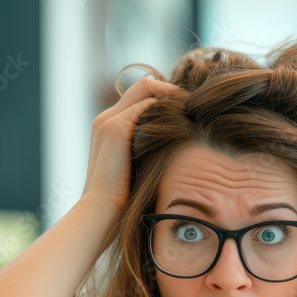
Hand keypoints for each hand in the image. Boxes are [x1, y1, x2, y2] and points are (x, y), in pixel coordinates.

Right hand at [82, 76, 182, 213]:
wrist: (101, 211)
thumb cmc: (122, 199)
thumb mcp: (138, 168)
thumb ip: (149, 151)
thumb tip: (176, 146)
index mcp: (109, 127)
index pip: (140, 97)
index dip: (165, 98)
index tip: (188, 110)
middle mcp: (106, 118)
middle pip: (144, 85)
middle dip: (172, 91)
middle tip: (196, 104)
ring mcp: (108, 120)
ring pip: (147, 87)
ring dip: (172, 95)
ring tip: (193, 109)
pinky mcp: (115, 128)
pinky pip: (147, 103)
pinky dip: (168, 105)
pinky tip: (185, 118)